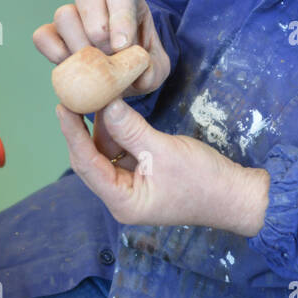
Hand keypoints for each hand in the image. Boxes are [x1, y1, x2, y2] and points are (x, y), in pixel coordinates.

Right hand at [33, 0, 170, 93]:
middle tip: (106, 55)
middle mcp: (97, 2)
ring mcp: (72, 17)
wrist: (124, 78)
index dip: (120, 18)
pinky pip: (42, 36)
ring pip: (64, 14)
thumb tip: (138, 73)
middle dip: (96, 28)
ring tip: (92, 66)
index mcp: (126, 1)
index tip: (122, 46)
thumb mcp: (156, 70)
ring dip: (77, 43)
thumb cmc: (141, 66)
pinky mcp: (53, 36)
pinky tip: (72, 67)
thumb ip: (151, 70)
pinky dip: (54, 52)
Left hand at [55, 98, 269, 236]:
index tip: (62, 106)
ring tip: (100, 98)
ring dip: (103, 127)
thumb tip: (105, 103)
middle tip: (76, 97)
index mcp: (122, 201)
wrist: (236, 195)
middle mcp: (121, 197)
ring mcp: (132, 187)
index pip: (86, 164)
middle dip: (84, 129)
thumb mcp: (163, 150)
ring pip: (105, 152)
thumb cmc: (203, 180)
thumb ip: (131, 128)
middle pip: (91, 159)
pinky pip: (122, 151)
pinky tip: (117, 112)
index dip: (72, 134)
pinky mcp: (143, 176)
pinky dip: (119, 132)